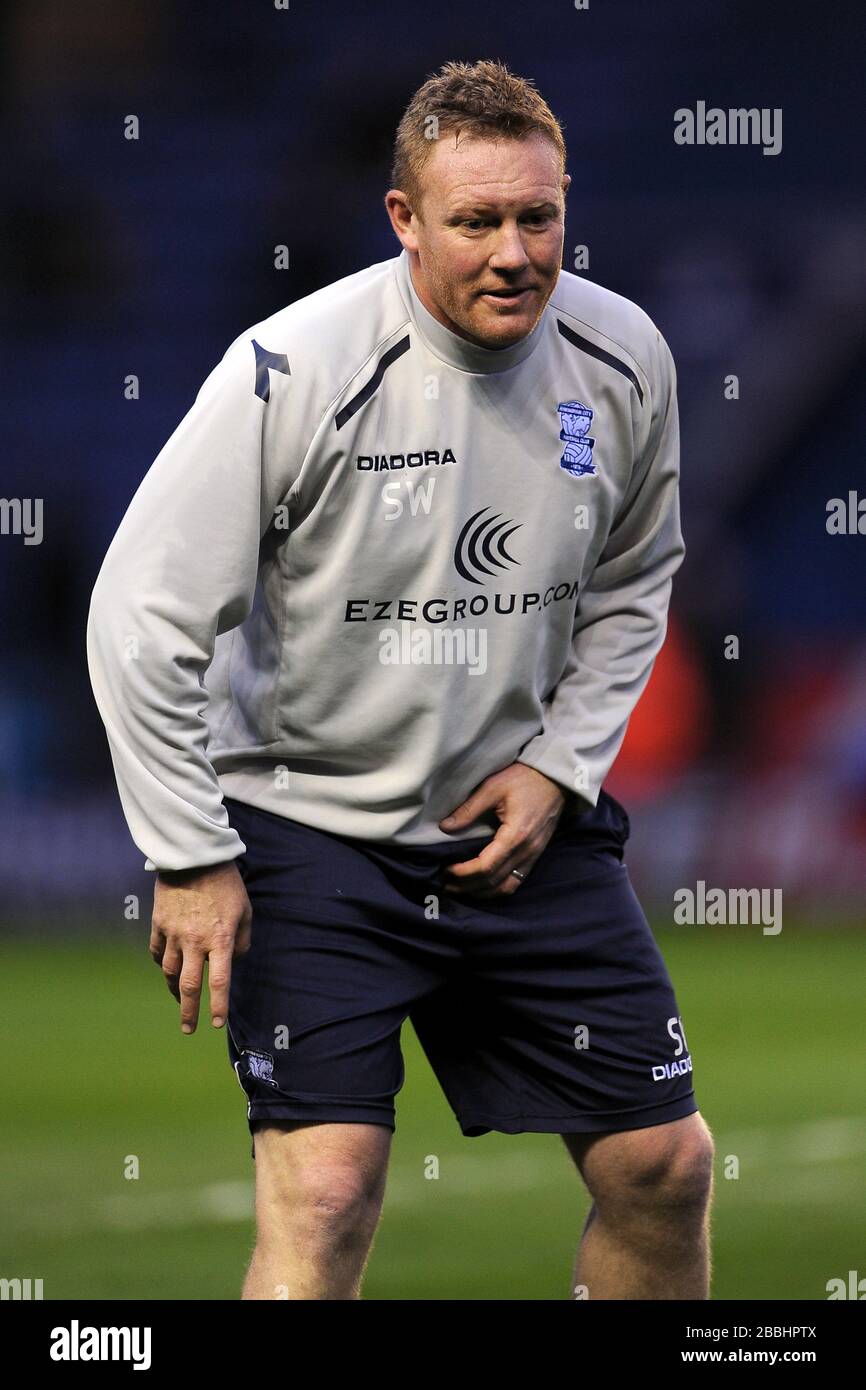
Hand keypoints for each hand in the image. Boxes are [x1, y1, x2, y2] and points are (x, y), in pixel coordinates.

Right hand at [149, 860, 251, 1033]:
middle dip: (189, 1011)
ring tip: (179, 999)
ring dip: (175, 989)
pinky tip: (167, 969)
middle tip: (188, 1029)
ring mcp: (173, 933)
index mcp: (220, 939)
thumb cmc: (226, 885)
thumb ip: (241, 941)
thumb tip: (232, 962)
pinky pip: (158, 952)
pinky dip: (162, 964)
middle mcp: (195, 941)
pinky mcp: (159, 924)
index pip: (219, 982)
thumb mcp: (245, 912)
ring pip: (170, 971)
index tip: (217, 1024)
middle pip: (189, 986)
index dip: (218, 1006)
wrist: (194, 858)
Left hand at [437, 763, 567, 897]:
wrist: (555, 778)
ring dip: (482, 892)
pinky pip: (517, 881)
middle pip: (494, 881)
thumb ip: (469, 809)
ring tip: (461, 889)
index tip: (446, 870)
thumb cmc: (524, 778)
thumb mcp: (493, 787)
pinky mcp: (536, 855)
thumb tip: (445, 827)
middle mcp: (526, 851)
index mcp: (515, 835)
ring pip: (507, 887)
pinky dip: (498, 889)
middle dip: (467, 886)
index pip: (486, 866)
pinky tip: (483, 886)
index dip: (463, 872)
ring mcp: (534, 855)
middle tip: (446, 884)